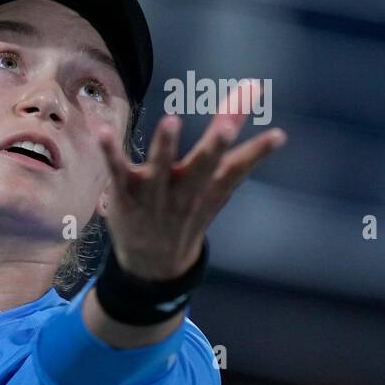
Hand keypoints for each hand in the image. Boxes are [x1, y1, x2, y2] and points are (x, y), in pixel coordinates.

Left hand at [95, 79, 286, 280]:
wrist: (154, 263)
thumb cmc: (190, 215)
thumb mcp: (217, 190)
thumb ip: (243, 160)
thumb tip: (281, 135)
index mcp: (209, 187)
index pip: (234, 164)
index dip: (256, 149)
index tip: (278, 134)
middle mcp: (184, 190)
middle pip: (202, 167)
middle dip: (215, 146)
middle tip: (227, 126)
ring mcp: (153, 193)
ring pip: (159, 169)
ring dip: (165, 146)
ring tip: (172, 120)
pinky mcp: (124, 193)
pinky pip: (116, 171)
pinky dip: (110, 152)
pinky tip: (104, 131)